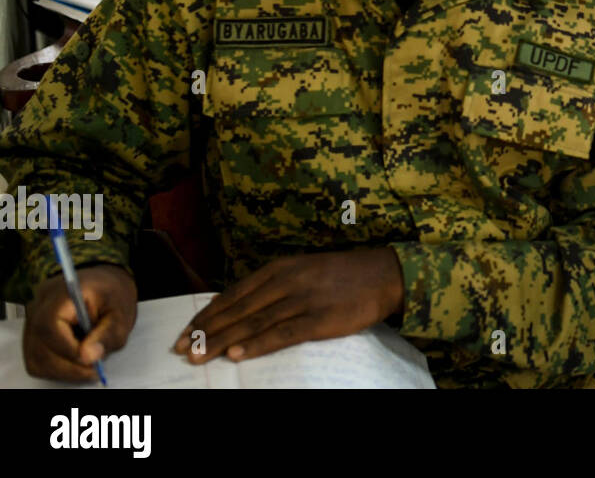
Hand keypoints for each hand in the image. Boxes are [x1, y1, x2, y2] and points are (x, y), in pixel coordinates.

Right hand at [24, 265, 136, 381]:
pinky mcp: (31, 334)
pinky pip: (37, 360)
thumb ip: (107, 334)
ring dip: (63, 369)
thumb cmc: (112, 295)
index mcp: (62, 293)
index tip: (90, 360)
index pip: (49, 326)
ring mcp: (31, 321)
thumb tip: (88, 357)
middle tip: (94, 369)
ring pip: (36, 358)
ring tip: (87, 362)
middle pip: (40, 347)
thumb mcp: (121, 313)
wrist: (103, 284)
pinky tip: (76, 359)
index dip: (68, 349)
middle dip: (69, 366)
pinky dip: (57, 367)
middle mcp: (39, 306)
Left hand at [173, 248, 403, 363]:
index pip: (233, 294)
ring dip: (222, 341)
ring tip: (198, 356)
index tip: (184, 333)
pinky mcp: (318, 319)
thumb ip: (274, 285)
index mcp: (279, 268)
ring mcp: (302, 300)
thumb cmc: (342, 275)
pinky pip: (281, 334)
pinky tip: (238, 354)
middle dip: (206, 331)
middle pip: (237, 310)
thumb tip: (240, 308)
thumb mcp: (304, 270)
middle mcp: (286, 282)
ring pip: (253, 323)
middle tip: (181, 350)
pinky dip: (257, 344)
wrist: (382, 274)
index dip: (207, 315)